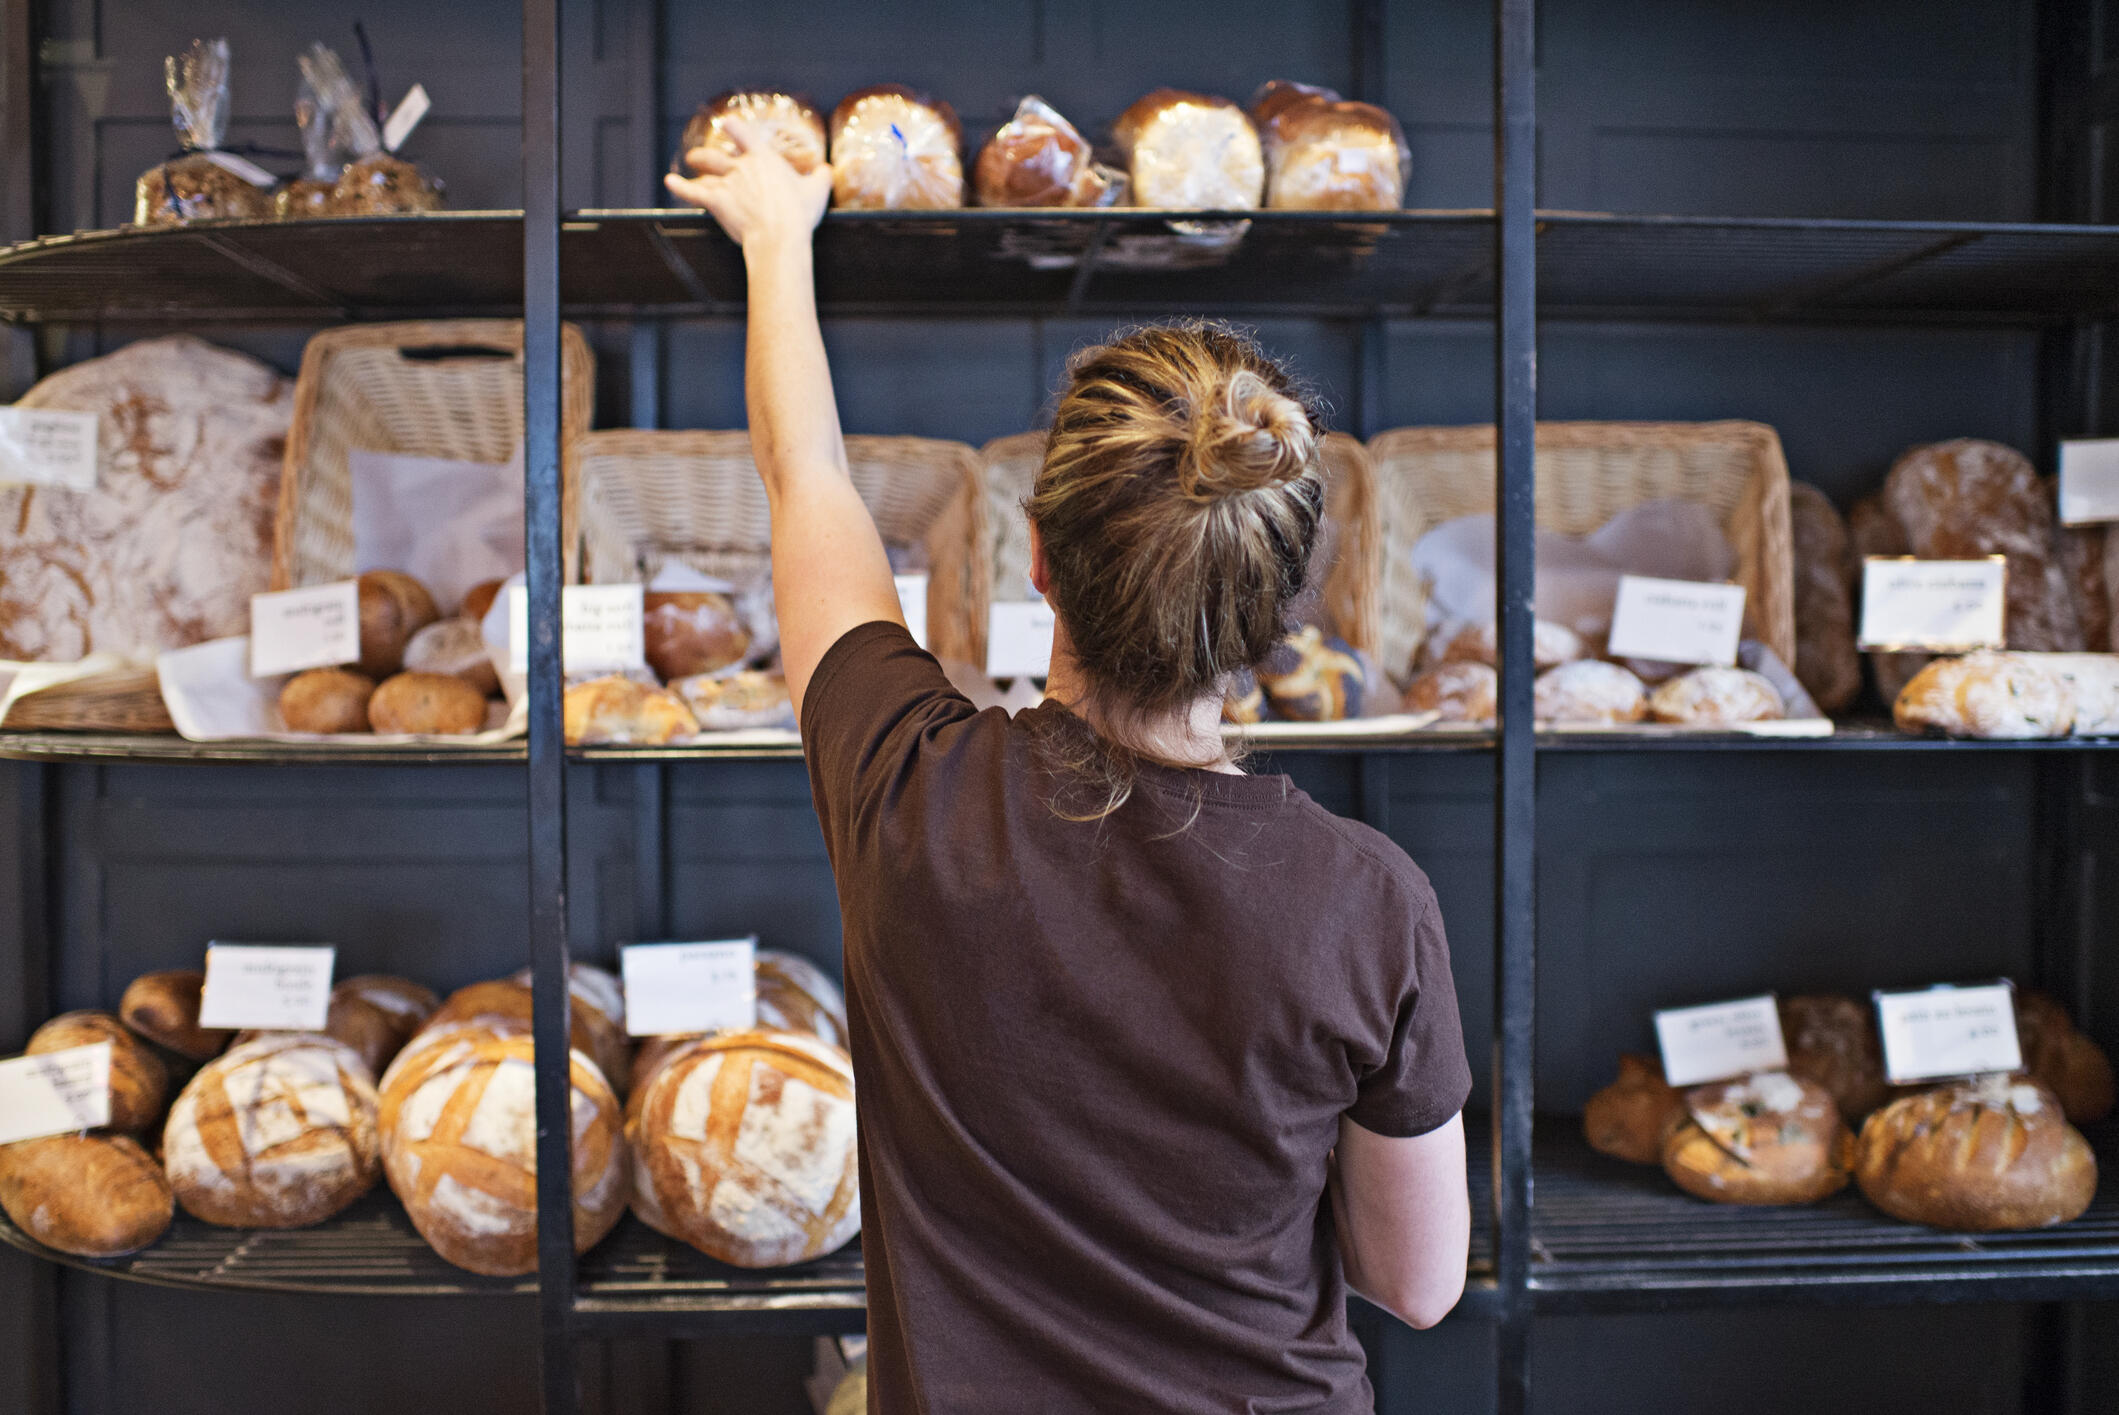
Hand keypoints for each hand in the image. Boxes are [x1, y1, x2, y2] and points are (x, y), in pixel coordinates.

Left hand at [663, 118, 832, 253]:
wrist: (779, 236)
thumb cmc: (798, 214)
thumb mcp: (817, 192)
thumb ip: (821, 177)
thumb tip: (826, 170)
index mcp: (763, 158)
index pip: (743, 133)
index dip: (733, 126)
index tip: (726, 122)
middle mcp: (741, 166)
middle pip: (717, 155)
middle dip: (706, 155)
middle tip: (699, 155)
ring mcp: (727, 183)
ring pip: (705, 171)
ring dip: (696, 165)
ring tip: (690, 161)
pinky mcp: (716, 202)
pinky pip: (693, 193)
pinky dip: (680, 187)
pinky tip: (669, 182)